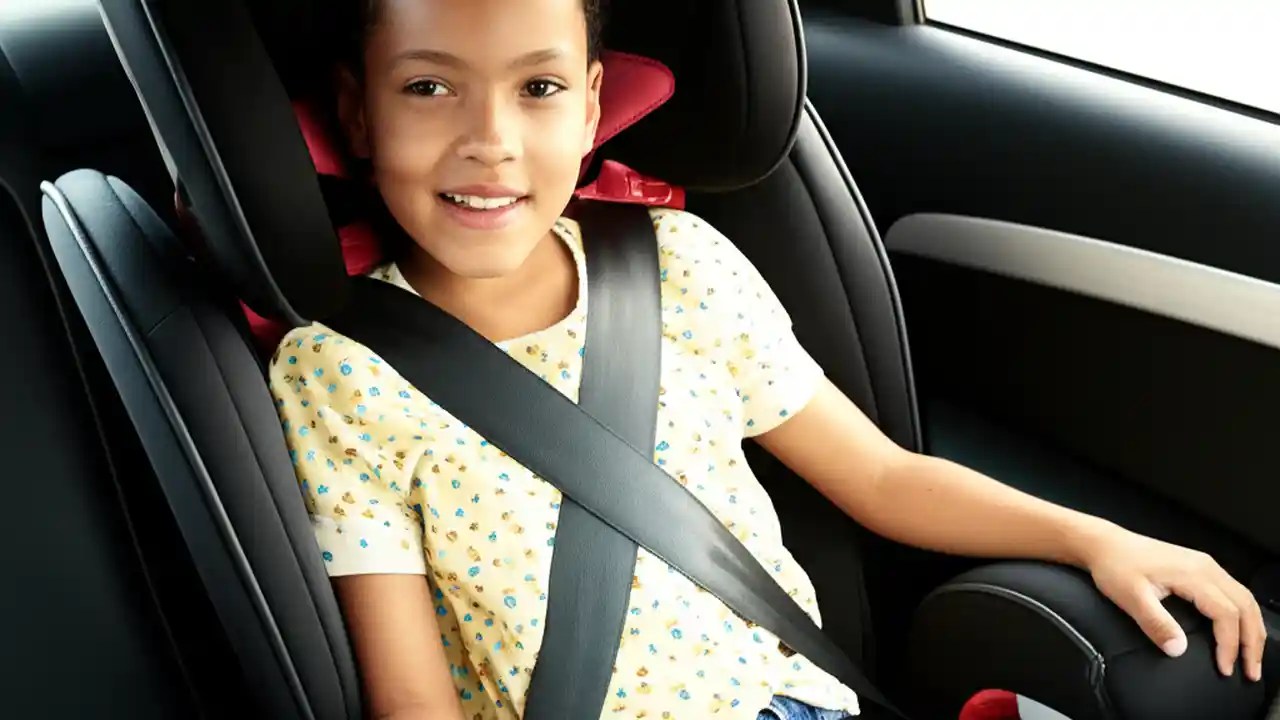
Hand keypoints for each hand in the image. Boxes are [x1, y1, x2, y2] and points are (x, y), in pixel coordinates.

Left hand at [1081, 525, 1265, 680]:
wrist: (1105, 544)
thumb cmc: (1115, 567)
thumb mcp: (1130, 597)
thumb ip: (1155, 623)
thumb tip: (1178, 649)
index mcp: (1193, 574)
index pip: (1226, 614)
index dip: (1230, 644)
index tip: (1225, 669)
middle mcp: (1206, 567)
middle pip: (1245, 606)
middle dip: (1252, 641)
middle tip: (1251, 671)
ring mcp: (1205, 565)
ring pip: (1244, 598)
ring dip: (1252, 629)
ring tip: (1251, 657)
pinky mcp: (1200, 567)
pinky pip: (1234, 592)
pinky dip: (1243, 615)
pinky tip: (1240, 630)